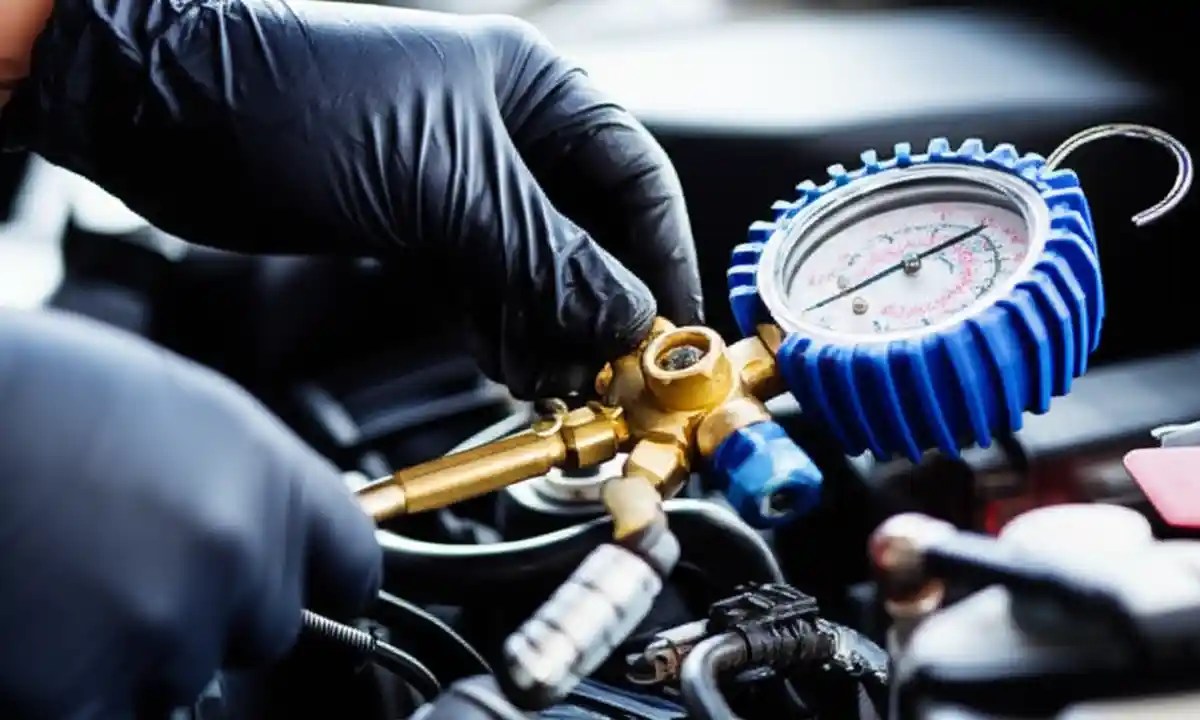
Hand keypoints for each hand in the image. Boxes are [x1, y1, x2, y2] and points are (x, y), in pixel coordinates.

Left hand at [0, 1, 702, 397]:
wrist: (166, 110)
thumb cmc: (298, 102)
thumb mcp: (442, 185)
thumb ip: (543, 255)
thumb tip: (626, 312)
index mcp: (534, 92)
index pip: (634, 177)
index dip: (661, 256)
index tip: (673, 328)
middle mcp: (507, 135)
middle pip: (592, 233)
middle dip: (605, 306)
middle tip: (612, 373)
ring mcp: (461, 184)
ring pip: (540, 270)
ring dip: (554, 329)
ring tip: (558, 382)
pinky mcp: (417, 227)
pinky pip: (486, 288)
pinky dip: (504, 330)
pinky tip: (511, 366)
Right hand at [0, 310, 380, 717]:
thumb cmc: (45, 393)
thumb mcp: (185, 406)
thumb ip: (251, 477)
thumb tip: (280, 522)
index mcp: (272, 482)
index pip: (355, 564)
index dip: (330, 578)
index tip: (323, 588)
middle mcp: (238, 560)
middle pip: (269, 628)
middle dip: (216, 610)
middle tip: (136, 562)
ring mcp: (166, 628)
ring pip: (187, 675)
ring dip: (141, 650)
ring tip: (73, 581)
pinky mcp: (82, 688)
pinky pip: (113, 714)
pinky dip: (79, 690)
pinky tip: (46, 630)